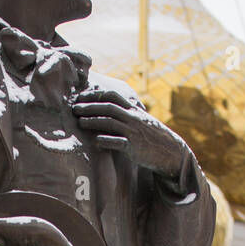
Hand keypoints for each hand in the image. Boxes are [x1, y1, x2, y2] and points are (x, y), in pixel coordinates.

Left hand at [71, 87, 186, 179]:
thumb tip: (106, 111)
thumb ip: (125, 114)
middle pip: (108, 107)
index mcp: (133, 110)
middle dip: (89, 107)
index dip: (95, 94)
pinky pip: (118, 143)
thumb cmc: (151, 137)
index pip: (112, 96)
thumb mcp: (140, 121)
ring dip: (93, 122)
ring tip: (80, 123)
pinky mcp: (134, 147)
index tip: (81, 97)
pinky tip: (96, 141)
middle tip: (74, 108)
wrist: (170, 151)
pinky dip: (106, 141)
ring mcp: (133, 132)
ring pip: (110, 123)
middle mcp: (132, 118)